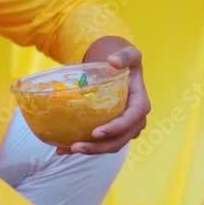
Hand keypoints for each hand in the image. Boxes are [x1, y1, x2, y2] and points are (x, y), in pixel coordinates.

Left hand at [57, 37, 151, 155]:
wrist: (121, 69)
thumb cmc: (126, 62)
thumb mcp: (130, 54)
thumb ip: (124, 56)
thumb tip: (112, 61)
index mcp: (140, 105)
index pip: (130, 121)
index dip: (115, 129)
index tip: (96, 133)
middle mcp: (135, 121)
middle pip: (119, 140)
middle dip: (98, 147)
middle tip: (76, 146)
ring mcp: (124, 129)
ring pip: (109, 146)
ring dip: (89, 151)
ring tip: (66, 149)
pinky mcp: (113, 132)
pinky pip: (101, 143)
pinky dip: (84, 147)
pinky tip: (63, 148)